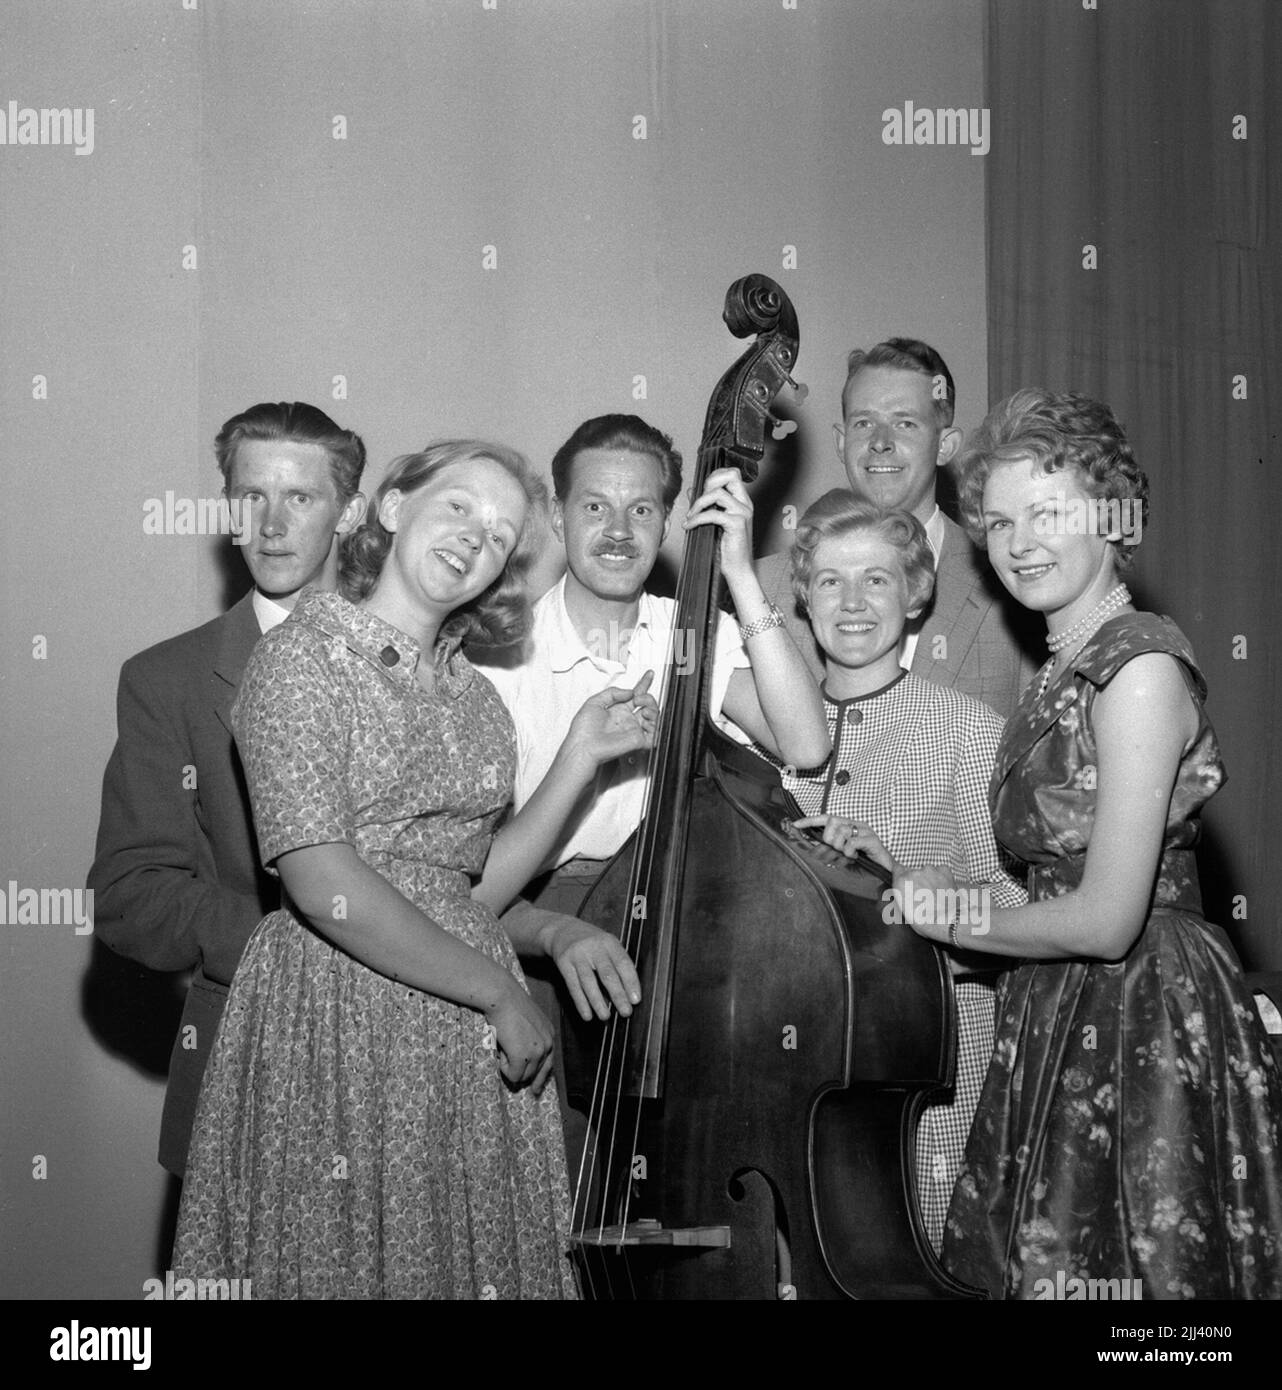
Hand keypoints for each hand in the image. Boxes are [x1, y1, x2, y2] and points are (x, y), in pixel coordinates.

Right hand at [485, 981, 554, 1093]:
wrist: (502, 996)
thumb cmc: (508, 1004)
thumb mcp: (526, 1021)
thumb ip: (529, 1038)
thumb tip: (521, 1062)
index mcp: (549, 1033)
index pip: (549, 1063)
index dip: (541, 1077)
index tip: (535, 1090)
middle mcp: (548, 1043)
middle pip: (535, 1072)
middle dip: (520, 1072)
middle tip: (506, 1067)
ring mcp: (537, 1051)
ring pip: (523, 1076)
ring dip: (510, 1066)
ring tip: (502, 1047)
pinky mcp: (523, 1056)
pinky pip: (513, 1075)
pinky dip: (504, 1068)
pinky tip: (500, 1051)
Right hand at [539, 914, 641, 1021]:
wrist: (562, 929)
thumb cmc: (592, 943)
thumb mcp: (607, 945)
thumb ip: (616, 964)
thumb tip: (627, 995)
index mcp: (609, 942)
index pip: (623, 963)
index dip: (631, 982)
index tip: (636, 1000)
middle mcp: (594, 947)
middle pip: (607, 974)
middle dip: (618, 995)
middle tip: (626, 1012)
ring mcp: (577, 955)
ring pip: (589, 982)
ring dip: (598, 1002)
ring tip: (606, 1017)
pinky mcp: (564, 963)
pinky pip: (573, 986)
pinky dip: (581, 1002)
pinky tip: (587, 1015)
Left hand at [564, 672, 658, 769]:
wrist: (583, 747)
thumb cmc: (583, 731)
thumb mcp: (594, 702)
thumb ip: (612, 693)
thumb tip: (629, 692)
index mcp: (617, 711)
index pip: (634, 695)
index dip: (643, 684)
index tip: (649, 674)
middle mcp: (626, 720)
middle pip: (647, 705)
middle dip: (647, 696)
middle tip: (638, 697)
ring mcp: (633, 730)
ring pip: (654, 716)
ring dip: (651, 706)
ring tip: (641, 705)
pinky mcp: (638, 741)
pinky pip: (655, 734)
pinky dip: (655, 724)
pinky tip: (645, 717)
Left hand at [683, 467, 754, 584]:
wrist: (738, 569)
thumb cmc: (728, 548)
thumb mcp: (717, 522)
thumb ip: (708, 506)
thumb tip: (692, 492)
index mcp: (742, 501)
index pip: (732, 474)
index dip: (715, 476)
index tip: (701, 489)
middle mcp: (745, 504)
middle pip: (731, 475)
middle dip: (708, 483)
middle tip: (698, 501)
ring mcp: (742, 513)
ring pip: (718, 493)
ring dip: (699, 503)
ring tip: (690, 516)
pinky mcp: (737, 525)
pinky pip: (713, 514)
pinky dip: (697, 519)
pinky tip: (689, 526)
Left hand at [792, 814, 898, 874]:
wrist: (884, 873)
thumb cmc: (863, 864)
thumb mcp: (841, 854)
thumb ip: (829, 848)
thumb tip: (810, 845)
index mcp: (849, 825)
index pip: (826, 817)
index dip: (810, 820)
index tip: (795, 824)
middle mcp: (857, 824)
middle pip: (832, 821)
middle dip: (828, 837)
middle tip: (835, 850)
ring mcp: (866, 830)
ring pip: (841, 832)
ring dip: (839, 847)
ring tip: (848, 855)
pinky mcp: (872, 840)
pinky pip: (851, 842)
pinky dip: (849, 852)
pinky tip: (855, 857)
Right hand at [891, 864, 956, 939]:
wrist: (946, 920)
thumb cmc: (924, 920)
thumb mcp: (904, 909)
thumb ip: (902, 893)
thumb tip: (904, 890)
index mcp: (902, 881)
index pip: (897, 868)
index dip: (901, 874)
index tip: (905, 880)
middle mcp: (914, 873)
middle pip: (914, 872)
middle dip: (917, 881)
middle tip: (923, 894)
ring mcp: (930, 870)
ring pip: (928, 871)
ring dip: (930, 879)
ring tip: (935, 894)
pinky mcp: (944, 871)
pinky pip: (941, 870)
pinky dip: (941, 877)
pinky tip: (943, 888)